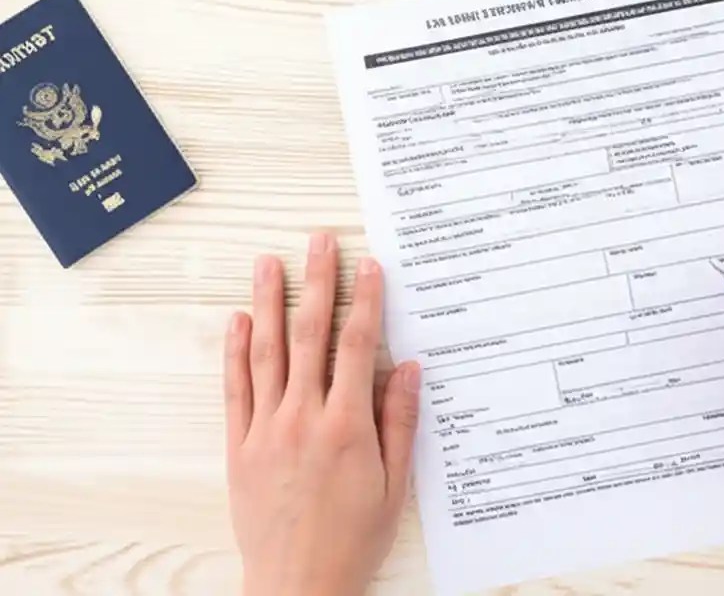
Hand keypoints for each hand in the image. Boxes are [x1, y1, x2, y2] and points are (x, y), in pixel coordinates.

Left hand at [223, 233, 421, 595]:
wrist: (298, 585)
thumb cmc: (352, 540)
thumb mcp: (394, 485)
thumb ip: (400, 422)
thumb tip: (407, 368)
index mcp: (346, 427)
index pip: (356, 347)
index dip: (364, 301)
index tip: (368, 266)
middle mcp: (302, 419)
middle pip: (310, 336)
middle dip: (316, 283)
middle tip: (318, 241)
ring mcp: (266, 430)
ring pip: (267, 353)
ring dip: (269, 302)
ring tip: (269, 263)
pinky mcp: (239, 447)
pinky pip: (236, 389)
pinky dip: (236, 352)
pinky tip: (239, 321)